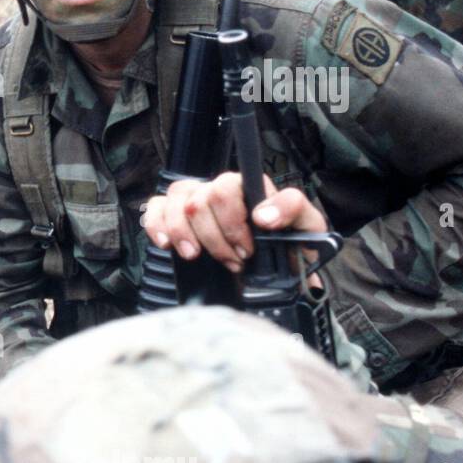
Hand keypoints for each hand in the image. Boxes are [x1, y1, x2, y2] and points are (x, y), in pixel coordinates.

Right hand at [142, 172, 328, 283]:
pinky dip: (157, 227)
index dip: (231, 222)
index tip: (246, 250)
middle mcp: (218, 191)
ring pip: (174, 204)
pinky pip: (155, 209)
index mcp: (247, 187)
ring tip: (198, 257)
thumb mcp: (307, 227)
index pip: (225, 188)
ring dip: (184, 235)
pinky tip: (168, 246)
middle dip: (213, 238)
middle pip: (197, 201)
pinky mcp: (175, 218)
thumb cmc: (290, 248)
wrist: (278, 275)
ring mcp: (194, 202)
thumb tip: (261, 216)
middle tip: (233, 262)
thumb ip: (292, 209)